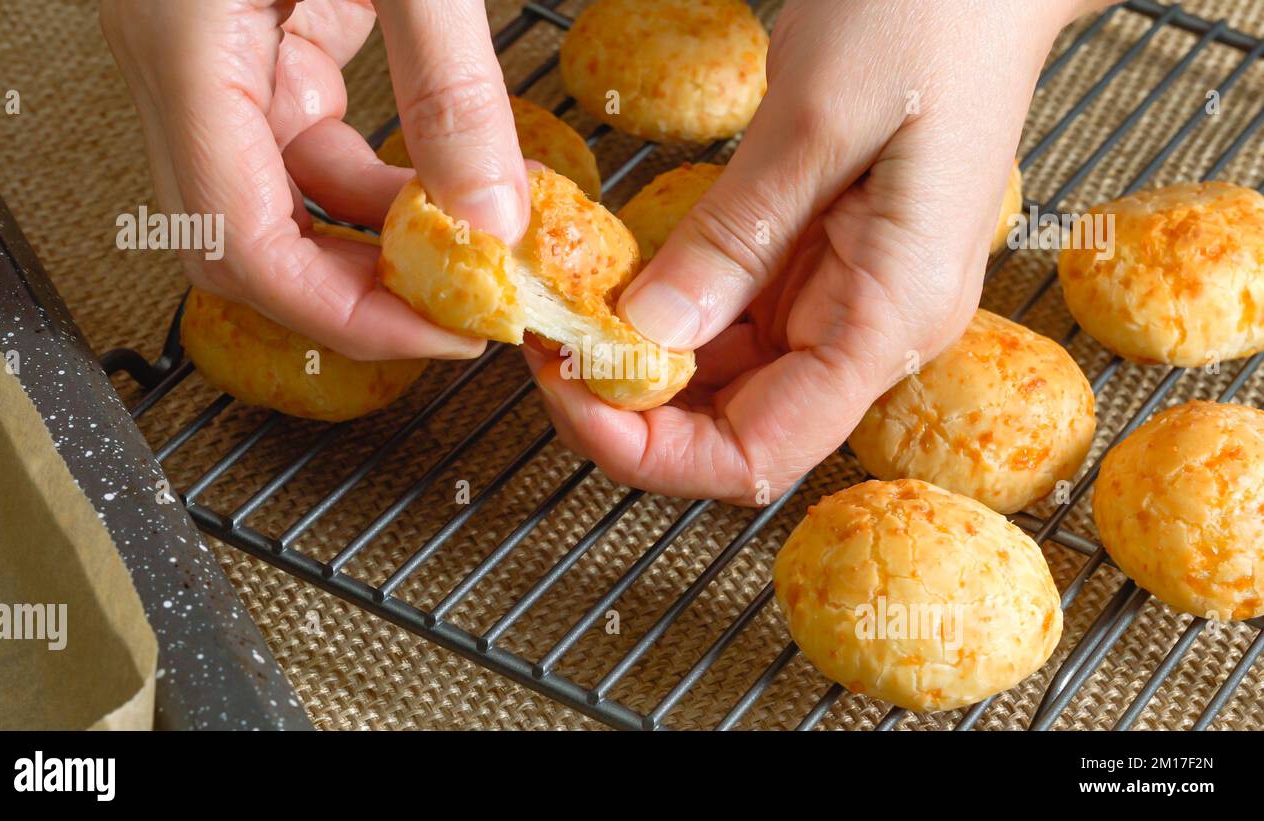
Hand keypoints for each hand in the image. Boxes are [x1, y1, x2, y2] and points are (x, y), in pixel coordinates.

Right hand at [100, 0, 528, 360]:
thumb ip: (447, 80)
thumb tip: (487, 213)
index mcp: (181, 42)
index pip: (238, 243)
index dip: (342, 316)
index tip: (440, 334)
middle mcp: (180, 62)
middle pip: (249, 240)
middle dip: (358, 293)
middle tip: (460, 309)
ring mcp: (214, 53)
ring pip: (284, 196)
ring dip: (377, 236)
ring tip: (469, 249)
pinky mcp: (259, 32)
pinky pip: (308, 139)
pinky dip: (377, 178)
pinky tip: (441, 180)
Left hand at [524, 0, 1094, 504]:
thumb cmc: (935, 16)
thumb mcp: (816, 118)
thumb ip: (734, 238)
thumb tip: (645, 336)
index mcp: (891, 315)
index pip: (760, 453)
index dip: (654, 453)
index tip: (569, 393)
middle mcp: (871, 329)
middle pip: (734, 428)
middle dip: (630, 407)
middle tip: (548, 345)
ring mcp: (846, 297)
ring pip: (723, 379)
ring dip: (640, 362)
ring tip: (566, 313)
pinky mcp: (820, 260)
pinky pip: (730, 316)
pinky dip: (665, 311)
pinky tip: (613, 283)